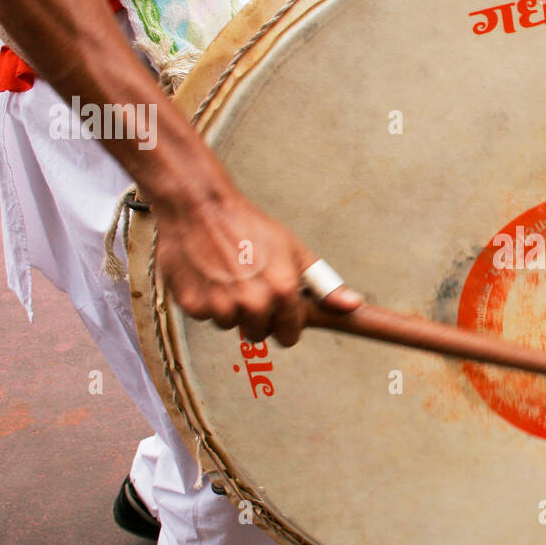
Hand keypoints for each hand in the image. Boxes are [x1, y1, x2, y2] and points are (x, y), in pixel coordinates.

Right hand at [154, 190, 362, 346]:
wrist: (199, 207)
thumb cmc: (248, 226)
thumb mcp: (294, 251)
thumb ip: (324, 285)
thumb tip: (352, 305)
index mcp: (283, 292)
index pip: (288, 337)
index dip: (284, 324)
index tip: (278, 312)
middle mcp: (254, 303)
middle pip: (258, 335)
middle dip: (256, 316)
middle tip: (248, 285)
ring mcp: (221, 306)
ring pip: (230, 325)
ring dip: (229, 308)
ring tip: (226, 275)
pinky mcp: (193, 305)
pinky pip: (204, 316)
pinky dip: (204, 301)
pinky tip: (206, 275)